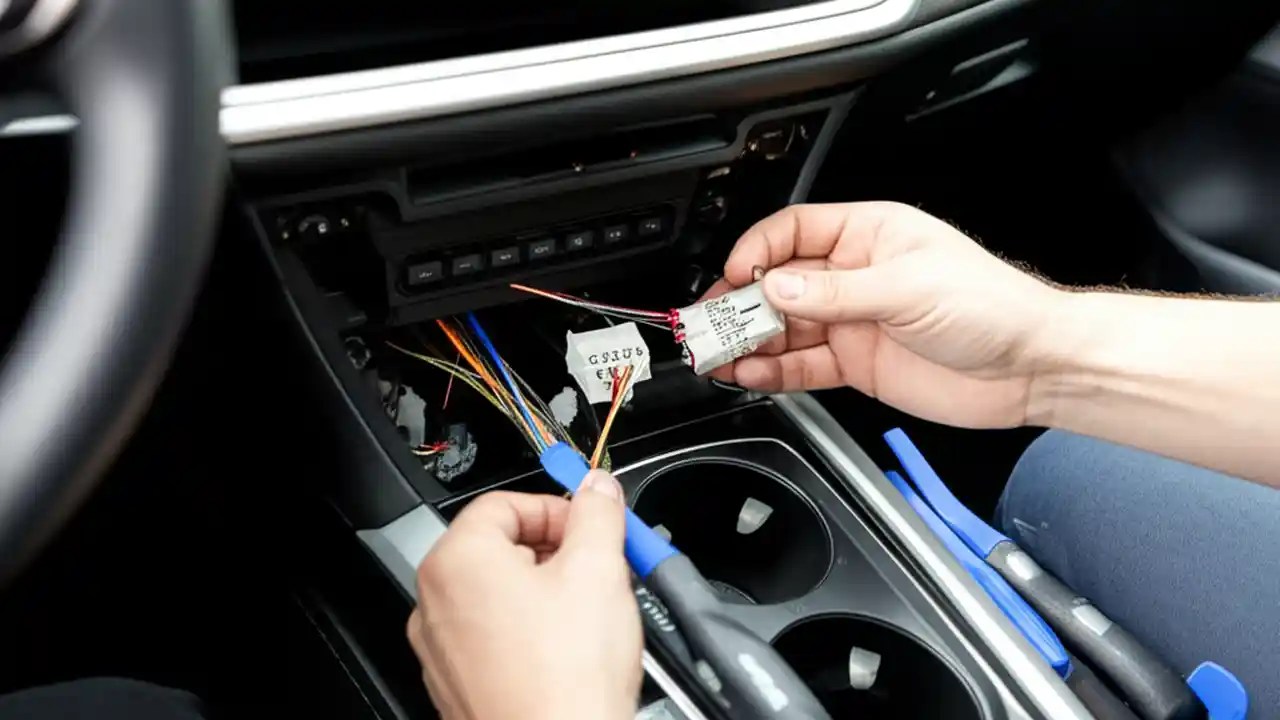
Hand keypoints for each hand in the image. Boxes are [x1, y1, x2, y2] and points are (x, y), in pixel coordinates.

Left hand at [407, 473, 642, 719]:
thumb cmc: (566, 678)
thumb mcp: (599, 570)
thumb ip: (597, 515)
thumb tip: (597, 489)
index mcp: (458, 562)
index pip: (504, 503)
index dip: (556, 508)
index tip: (589, 524)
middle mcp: (436, 603)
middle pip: (499, 548)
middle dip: (554, 551)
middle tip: (598, 565)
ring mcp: (442, 649)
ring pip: (498, 595)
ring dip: (545, 592)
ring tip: (589, 612)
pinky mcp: (459, 685)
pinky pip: (493, 639)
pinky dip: (529, 633)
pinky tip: (568, 651)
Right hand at [705, 202, 1066, 427]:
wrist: (1030, 368)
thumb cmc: (991, 306)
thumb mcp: (908, 288)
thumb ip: (836, 292)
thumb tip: (776, 286)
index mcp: (868, 235)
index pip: (794, 232)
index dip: (758, 252)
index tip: (736, 277)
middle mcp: (854, 276)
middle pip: (778, 284)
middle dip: (741, 304)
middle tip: (710, 325)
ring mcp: (852, 322)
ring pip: (784, 329)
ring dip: (749, 342)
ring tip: (718, 356)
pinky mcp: (856, 365)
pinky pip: (802, 366)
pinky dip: (772, 373)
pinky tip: (748, 375)